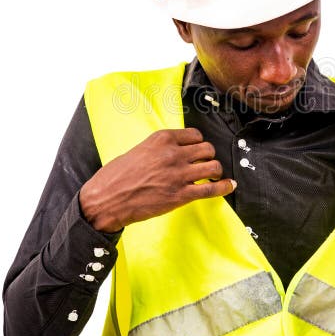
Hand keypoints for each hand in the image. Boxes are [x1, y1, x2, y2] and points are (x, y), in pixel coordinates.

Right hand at [79, 128, 234, 231]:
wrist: (105, 200)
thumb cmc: (115, 176)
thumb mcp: (138, 150)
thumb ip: (159, 149)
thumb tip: (174, 152)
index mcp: (162, 139)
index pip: (195, 135)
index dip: (199, 144)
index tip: (197, 150)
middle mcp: (173, 154)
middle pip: (208, 149)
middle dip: (209, 157)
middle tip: (204, 164)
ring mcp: (179, 175)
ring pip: (213, 167)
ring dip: (216, 171)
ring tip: (212, 175)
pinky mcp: (181, 196)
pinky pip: (211, 189)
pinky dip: (224, 187)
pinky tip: (229, 186)